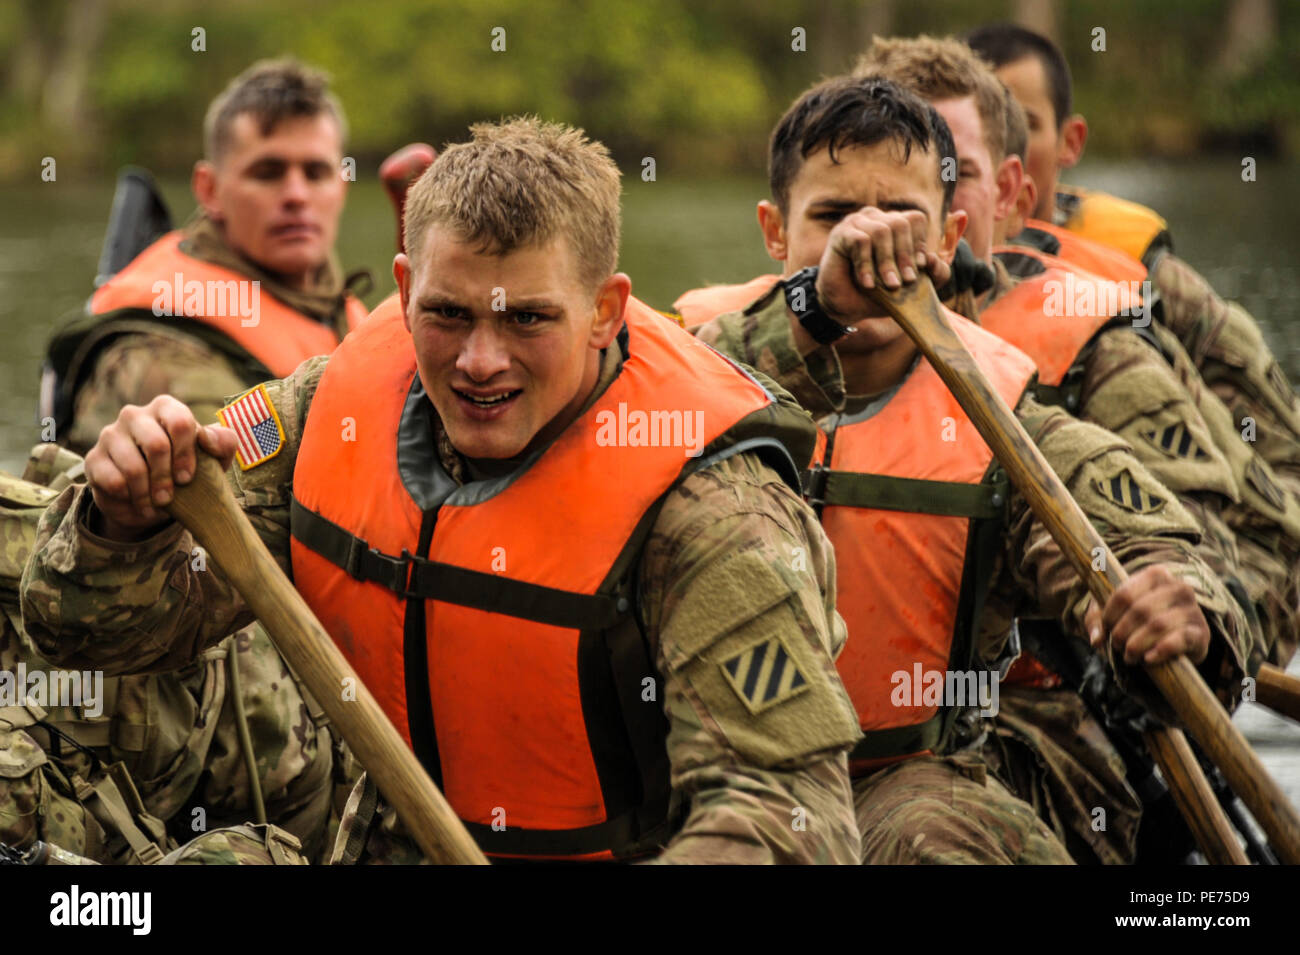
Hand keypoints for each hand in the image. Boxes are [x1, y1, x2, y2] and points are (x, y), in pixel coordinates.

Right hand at [84, 395, 237, 540]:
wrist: (154, 497)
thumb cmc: (187, 469)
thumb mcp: (215, 459)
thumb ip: (224, 442)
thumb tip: (206, 437)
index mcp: (165, 408)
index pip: (179, 422)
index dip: (186, 454)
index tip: (187, 478)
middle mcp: (134, 415)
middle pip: (156, 445)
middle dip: (166, 478)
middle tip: (169, 497)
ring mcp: (110, 434)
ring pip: (133, 466)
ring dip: (148, 493)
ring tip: (156, 504)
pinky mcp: (94, 458)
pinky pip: (113, 481)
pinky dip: (129, 498)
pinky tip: (137, 502)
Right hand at [814, 207, 952, 326]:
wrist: (845, 307)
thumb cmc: (879, 293)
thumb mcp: (915, 287)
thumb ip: (936, 274)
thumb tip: (932, 259)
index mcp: (894, 224)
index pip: (915, 219)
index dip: (919, 243)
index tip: (919, 268)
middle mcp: (876, 218)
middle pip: (900, 223)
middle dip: (905, 256)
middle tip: (906, 281)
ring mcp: (857, 222)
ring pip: (881, 231)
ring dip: (887, 263)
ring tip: (888, 285)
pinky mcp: (841, 233)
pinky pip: (860, 241)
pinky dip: (866, 265)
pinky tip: (868, 283)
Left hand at [1085, 565, 1210, 665]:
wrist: (1177, 642)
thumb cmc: (1140, 622)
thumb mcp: (1114, 615)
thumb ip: (1097, 621)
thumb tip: (1096, 639)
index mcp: (1156, 575)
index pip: (1124, 593)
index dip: (1110, 615)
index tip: (1107, 628)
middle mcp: (1178, 587)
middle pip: (1140, 610)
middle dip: (1122, 632)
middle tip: (1117, 646)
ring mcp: (1193, 610)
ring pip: (1157, 625)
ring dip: (1137, 644)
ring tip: (1129, 656)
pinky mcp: (1201, 633)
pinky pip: (1180, 640)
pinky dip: (1160, 651)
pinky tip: (1148, 659)